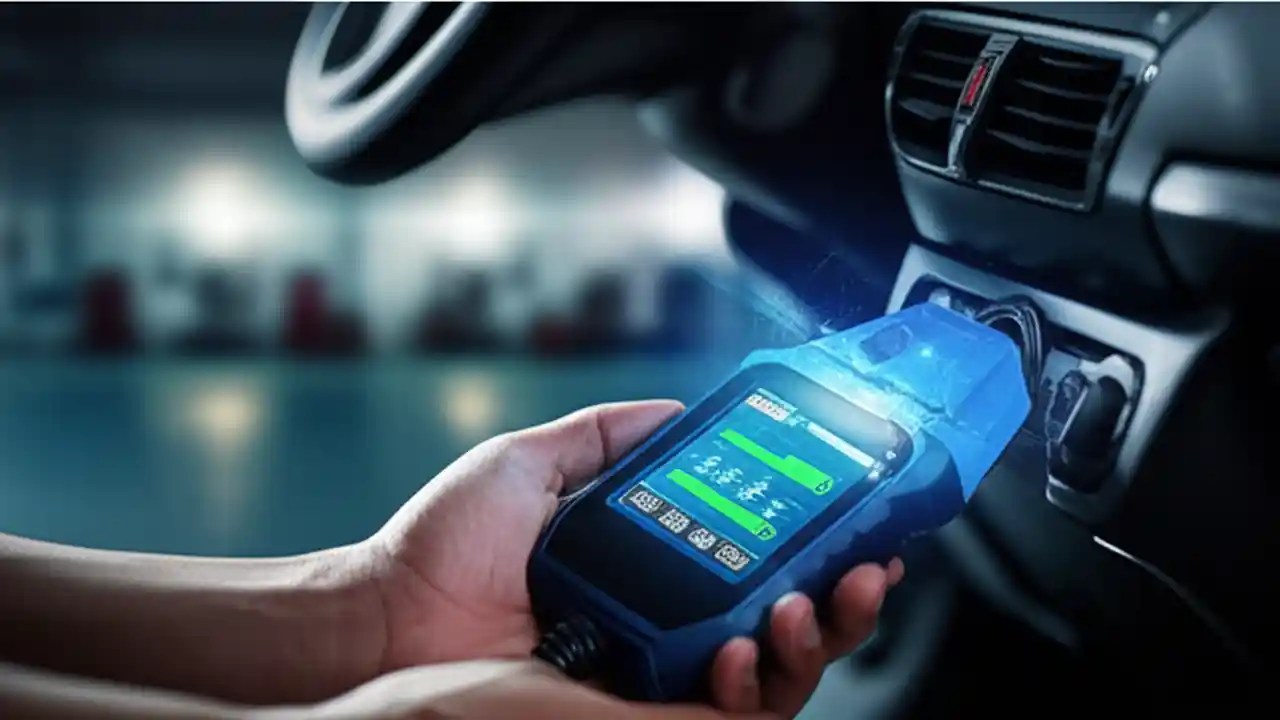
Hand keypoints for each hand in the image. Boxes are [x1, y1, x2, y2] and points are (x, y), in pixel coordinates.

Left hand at [353, 401, 903, 716]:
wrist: (387, 610)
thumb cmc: (444, 545)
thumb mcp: (534, 463)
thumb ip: (606, 436)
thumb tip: (679, 408)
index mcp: (658, 573)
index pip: (764, 569)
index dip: (822, 553)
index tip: (860, 526)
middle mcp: (667, 630)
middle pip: (787, 630)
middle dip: (842, 604)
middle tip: (863, 573)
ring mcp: (655, 681)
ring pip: (773, 681)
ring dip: (809, 644)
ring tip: (800, 605)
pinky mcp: (638, 717)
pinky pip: (724, 719)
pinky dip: (749, 689)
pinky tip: (740, 648)